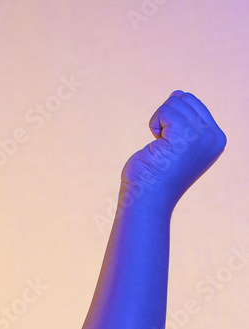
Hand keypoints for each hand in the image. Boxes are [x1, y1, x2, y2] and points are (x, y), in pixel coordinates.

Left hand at [120, 91, 226, 211]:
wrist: (146, 201)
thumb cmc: (154, 176)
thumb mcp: (178, 144)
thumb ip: (186, 121)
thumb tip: (179, 94)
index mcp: (216, 139)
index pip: (194, 103)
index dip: (173, 119)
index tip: (171, 145)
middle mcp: (213, 137)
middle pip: (185, 98)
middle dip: (166, 117)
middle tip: (164, 145)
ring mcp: (202, 136)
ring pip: (175, 102)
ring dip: (159, 122)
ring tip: (160, 147)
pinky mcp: (185, 136)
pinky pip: (165, 110)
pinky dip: (155, 123)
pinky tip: (155, 145)